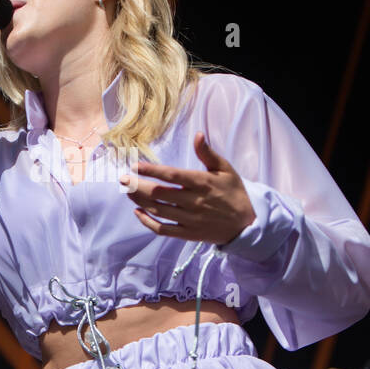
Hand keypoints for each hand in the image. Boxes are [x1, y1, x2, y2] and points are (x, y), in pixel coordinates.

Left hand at [119, 132, 255, 244]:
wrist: (246, 224)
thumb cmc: (234, 192)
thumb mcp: (225, 169)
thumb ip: (208, 153)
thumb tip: (198, 134)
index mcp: (203, 183)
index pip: (172, 176)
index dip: (152, 170)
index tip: (135, 165)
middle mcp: (194, 202)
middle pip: (159, 194)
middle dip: (137, 186)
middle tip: (122, 179)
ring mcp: (190, 220)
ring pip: (158, 210)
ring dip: (139, 201)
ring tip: (127, 191)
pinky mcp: (188, 233)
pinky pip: (163, 229)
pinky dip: (148, 222)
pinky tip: (138, 212)